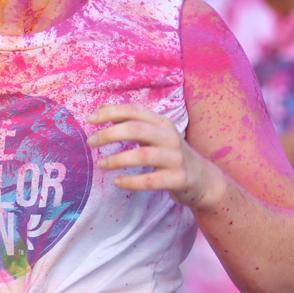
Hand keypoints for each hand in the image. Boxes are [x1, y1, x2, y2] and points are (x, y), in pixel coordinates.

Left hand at [87, 104, 225, 209]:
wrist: (203, 179)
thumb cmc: (171, 154)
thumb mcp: (155, 135)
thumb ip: (132, 123)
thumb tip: (101, 111)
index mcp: (162, 123)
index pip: (134, 110)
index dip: (111, 112)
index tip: (90, 119)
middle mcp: (170, 137)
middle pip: (136, 129)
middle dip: (110, 134)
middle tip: (91, 141)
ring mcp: (175, 158)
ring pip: (143, 155)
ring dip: (118, 159)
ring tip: (101, 164)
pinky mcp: (178, 179)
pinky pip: (150, 181)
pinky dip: (130, 182)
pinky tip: (117, 182)